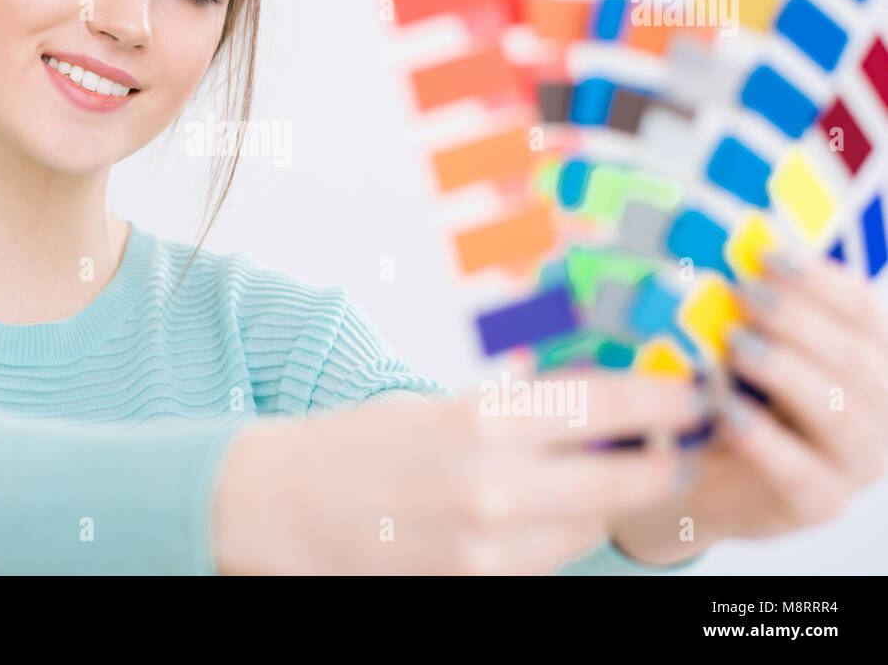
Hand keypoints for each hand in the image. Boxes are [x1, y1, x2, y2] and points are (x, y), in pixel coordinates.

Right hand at [211, 373, 705, 573]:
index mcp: (484, 419)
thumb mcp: (447, 406)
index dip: (666, 397)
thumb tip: (608, 405)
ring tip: (607, 470)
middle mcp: (496, 486)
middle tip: (675, 441)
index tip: (693, 393)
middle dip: (663, 459)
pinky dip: (565, 533)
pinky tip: (550, 507)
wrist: (287, 507)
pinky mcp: (482, 586)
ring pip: (596, 526)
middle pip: (627, 478)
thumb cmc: (361, 444)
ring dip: (611, 498)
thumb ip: (525, 412)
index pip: (610, 403)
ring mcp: (491, 549)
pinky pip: (554, 560)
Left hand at [610, 251, 887, 563]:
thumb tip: (734, 250)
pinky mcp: (819, 504)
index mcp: (870, 362)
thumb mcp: (741, 347)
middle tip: (746, 294)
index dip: (820, 281)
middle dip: (801, 321)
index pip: (864, 314)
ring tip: (735, 344)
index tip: (768, 256)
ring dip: (788, 371)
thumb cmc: (728, 398)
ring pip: (843, 414)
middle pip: (859, 360)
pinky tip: (727, 411)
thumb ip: (751, 310)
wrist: (694, 476)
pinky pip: (803, 473)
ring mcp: (856, 464)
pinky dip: (766, 440)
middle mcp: (880, 412)